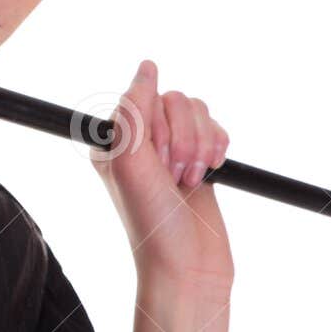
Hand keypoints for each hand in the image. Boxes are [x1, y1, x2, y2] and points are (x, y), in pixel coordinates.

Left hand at [90, 59, 234, 287]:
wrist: (188, 265)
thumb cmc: (151, 219)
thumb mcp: (132, 161)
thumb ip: (134, 109)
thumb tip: (148, 66)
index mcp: (114, 139)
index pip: (141, 97)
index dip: (157, 125)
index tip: (156, 159)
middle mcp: (140, 141)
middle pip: (174, 101)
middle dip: (182, 138)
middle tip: (174, 175)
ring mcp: (172, 150)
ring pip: (197, 112)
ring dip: (199, 145)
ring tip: (190, 179)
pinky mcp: (199, 159)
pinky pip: (215, 129)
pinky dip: (217, 148)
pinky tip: (209, 173)